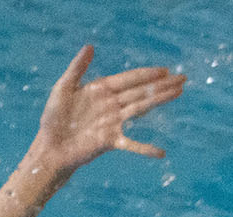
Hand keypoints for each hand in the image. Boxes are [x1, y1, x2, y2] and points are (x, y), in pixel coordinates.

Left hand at [28, 45, 184, 176]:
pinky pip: (131, 145)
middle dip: (162, 85)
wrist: (49, 147)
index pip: (129, 79)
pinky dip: (145, 149)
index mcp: (101, 90)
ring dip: (160, 101)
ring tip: (178, 93)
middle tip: (182, 79)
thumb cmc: (53, 119)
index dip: (147, 74)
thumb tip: (90, 46)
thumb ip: (76, 68)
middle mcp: (111, 105)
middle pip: (140, 91)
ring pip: (141, 108)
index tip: (165, 70)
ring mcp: (112, 123)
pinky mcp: (110, 141)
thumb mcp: (62, 89)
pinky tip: (161, 153)